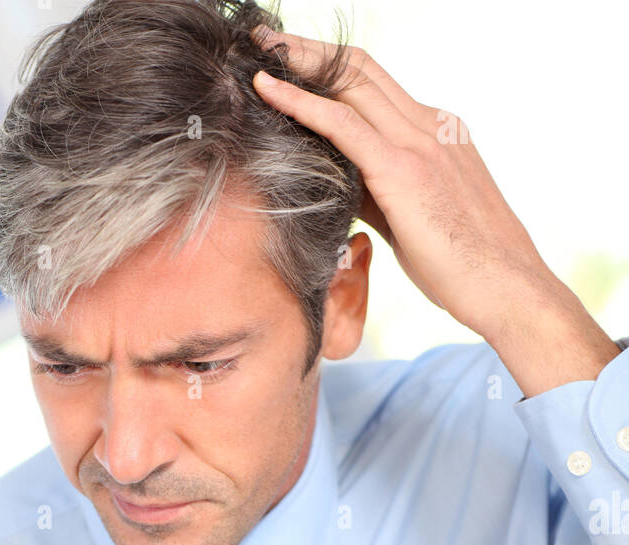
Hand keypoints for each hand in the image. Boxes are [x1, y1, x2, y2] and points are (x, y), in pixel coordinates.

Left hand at [249, 31, 555, 342]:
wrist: (504, 285)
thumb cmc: (464, 266)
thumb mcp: (416, 219)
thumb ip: (380, 195)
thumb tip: (345, 192)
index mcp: (438, 133)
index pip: (377, 85)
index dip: (334, 69)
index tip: (296, 61)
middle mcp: (430, 125)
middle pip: (360, 69)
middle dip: (309, 50)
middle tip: (266, 39)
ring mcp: (418, 141)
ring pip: (350, 81)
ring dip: (299, 61)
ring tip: (259, 50)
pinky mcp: (401, 168)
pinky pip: (341, 123)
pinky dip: (300, 101)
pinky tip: (268, 90)